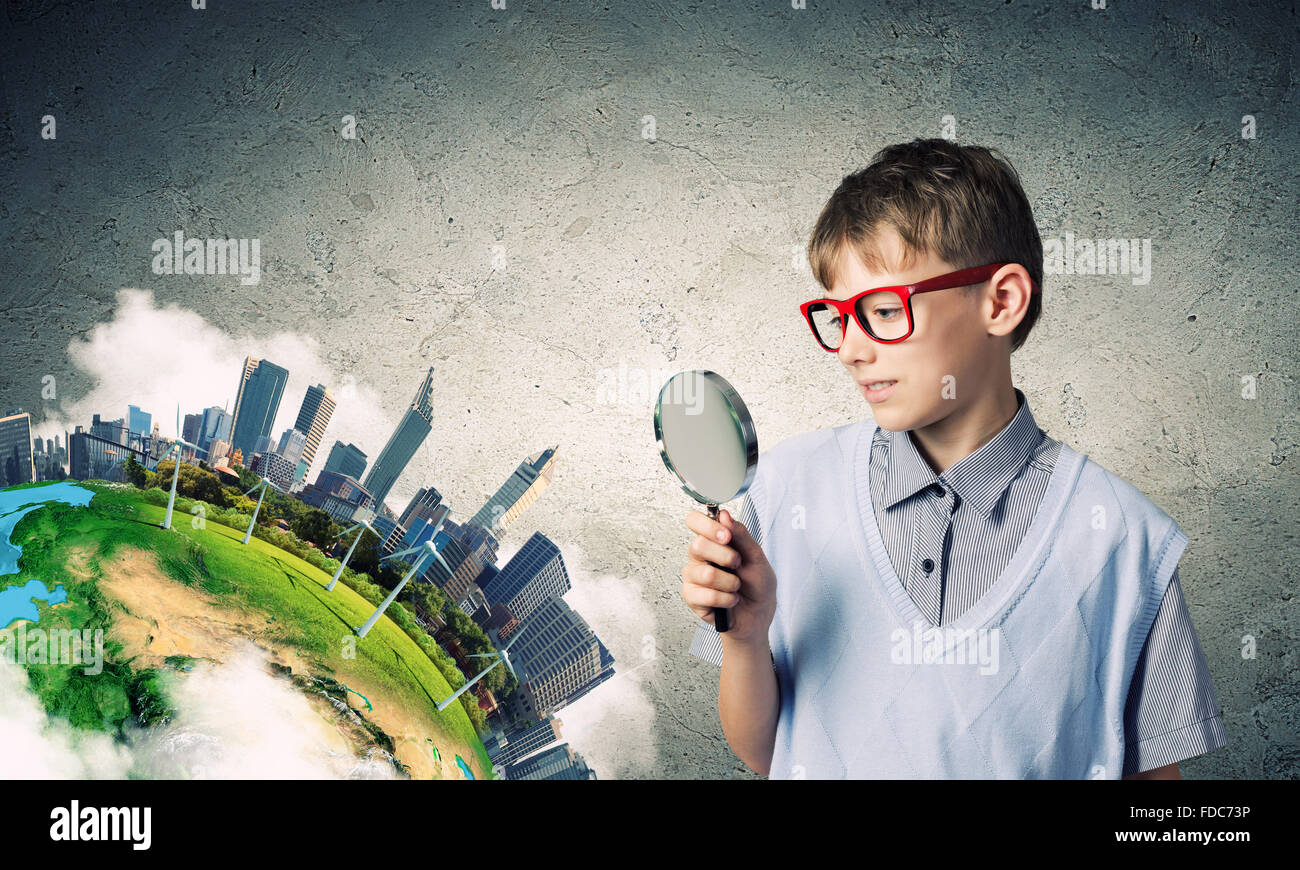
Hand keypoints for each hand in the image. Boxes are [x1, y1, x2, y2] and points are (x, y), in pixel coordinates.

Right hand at [680, 507, 776, 643]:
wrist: (758, 614)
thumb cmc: (756, 584)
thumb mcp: (756, 556)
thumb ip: (740, 534)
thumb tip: (724, 515)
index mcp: (712, 540)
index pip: (695, 521)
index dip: (708, 526)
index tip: (726, 537)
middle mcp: (699, 556)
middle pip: (698, 545)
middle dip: (727, 557)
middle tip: (738, 565)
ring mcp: (692, 576)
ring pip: (706, 573)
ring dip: (731, 583)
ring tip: (736, 587)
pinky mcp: (691, 597)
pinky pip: (707, 595)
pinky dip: (727, 599)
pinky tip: (731, 600)